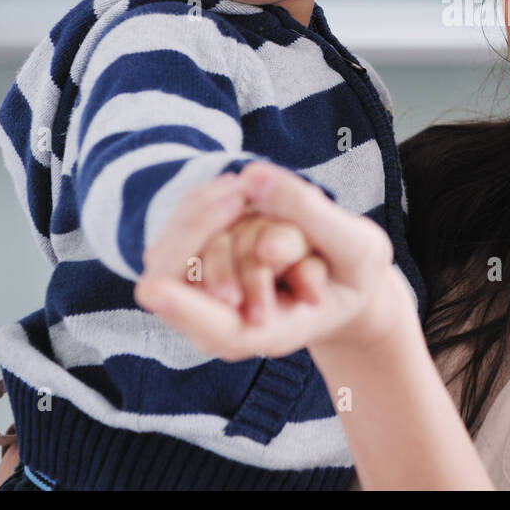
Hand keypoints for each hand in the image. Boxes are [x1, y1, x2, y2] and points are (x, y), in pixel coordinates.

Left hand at [135, 162, 405, 360]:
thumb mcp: (357, 243)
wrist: (345, 280)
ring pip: (175, 248)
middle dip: (202, 227)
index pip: (220, 329)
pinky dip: (205, 201)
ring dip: (209, 210)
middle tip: (240, 188)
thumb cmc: (356, 271)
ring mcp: (205, 297)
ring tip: (249, 190)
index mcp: (272, 331)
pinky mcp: (195, 267)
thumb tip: (251, 178)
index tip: (152, 289)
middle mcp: (225, 322)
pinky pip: (181, 227)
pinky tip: (238, 192)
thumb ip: (309, 214)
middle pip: (179, 279)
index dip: (186, 309)